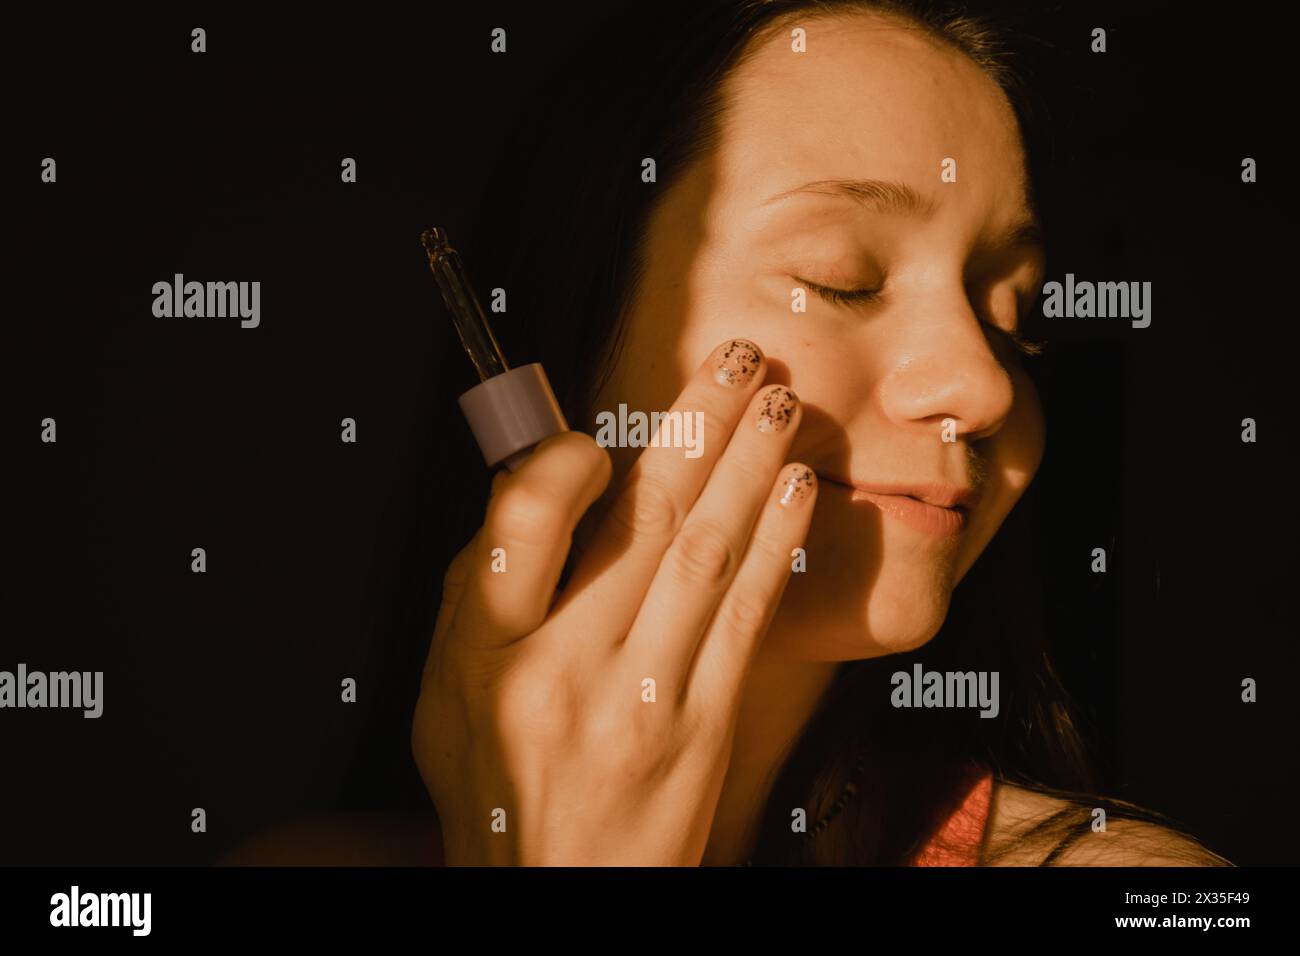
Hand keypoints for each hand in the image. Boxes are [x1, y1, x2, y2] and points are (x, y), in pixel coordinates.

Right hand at [411, 338, 816, 864]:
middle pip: (640, 521)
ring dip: (748, 465)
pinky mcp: (703, 726)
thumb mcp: (445, 693)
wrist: (558, 895)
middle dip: (697, 425)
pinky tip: (793, 490)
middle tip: (739, 359)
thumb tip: (543, 482)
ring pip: (704, 553)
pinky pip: (745, 616)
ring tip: (780, 402)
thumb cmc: (496, 784)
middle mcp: (562, 667)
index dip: (564, 463)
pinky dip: (772, 543)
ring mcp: (642, 698)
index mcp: (482, 653)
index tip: (598, 432)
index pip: (520, 529)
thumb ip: (483, 589)